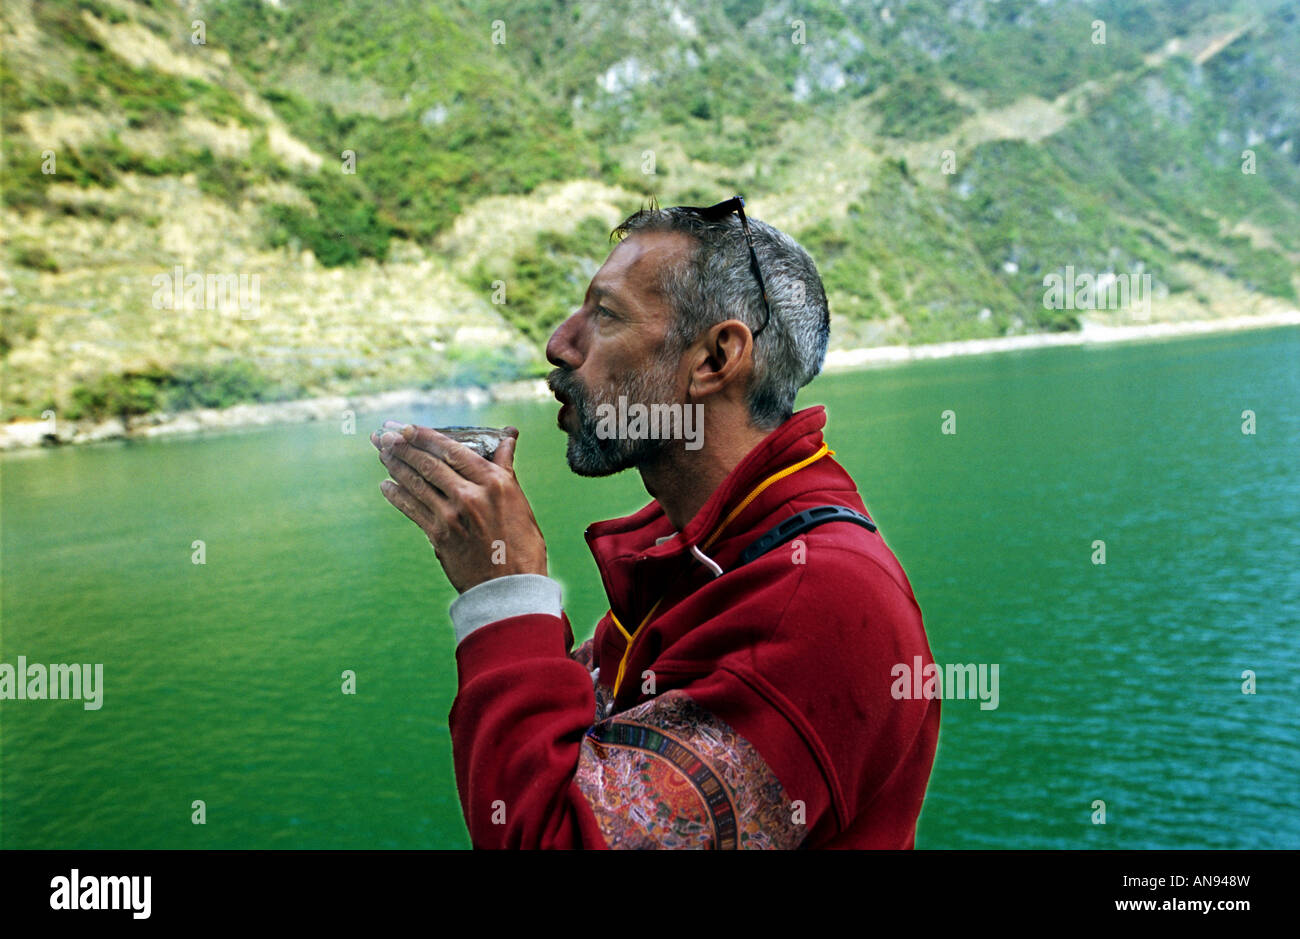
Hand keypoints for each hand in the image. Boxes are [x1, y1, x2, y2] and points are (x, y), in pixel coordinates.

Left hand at [372, 423, 546, 592]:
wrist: (511, 588)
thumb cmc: (521, 543)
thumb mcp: (519, 499)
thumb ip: (506, 467)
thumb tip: (508, 437)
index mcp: (495, 482)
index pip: (453, 450)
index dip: (426, 436)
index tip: (408, 426)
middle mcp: (471, 495)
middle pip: (429, 463)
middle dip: (403, 446)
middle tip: (384, 434)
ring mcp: (452, 516)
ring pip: (417, 483)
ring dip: (395, 466)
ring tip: (381, 452)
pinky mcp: (439, 536)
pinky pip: (412, 509)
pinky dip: (397, 495)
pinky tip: (386, 485)